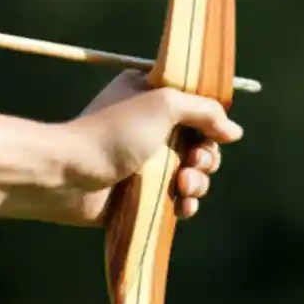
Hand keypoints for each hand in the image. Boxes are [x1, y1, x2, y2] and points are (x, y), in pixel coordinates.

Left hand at [65, 71, 242, 224]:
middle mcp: (151, 126)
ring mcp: (147, 160)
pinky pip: (178, 198)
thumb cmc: (113, 132)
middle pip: (201, 141)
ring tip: (183, 186)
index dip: (211, 120)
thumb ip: (205, 111)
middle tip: (193, 161)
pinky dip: (186, 203)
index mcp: (152, 95)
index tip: (215, 131)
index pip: (197, 104)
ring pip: (193, 172)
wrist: (68, 176)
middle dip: (206, 155)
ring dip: (198, 182)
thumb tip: (234, 131)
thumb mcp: (164, 104)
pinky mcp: (144, 191)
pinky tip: (182, 207)